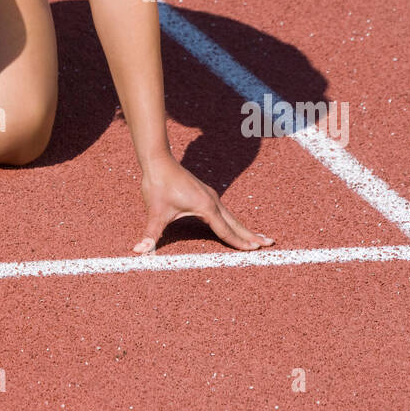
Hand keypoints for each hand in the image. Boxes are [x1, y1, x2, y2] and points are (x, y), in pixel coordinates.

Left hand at [134, 154, 274, 254]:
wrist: (158, 160)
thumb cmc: (158, 184)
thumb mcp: (155, 212)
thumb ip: (150, 234)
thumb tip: (139, 251)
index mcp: (206, 207)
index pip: (225, 230)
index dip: (239, 242)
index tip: (255, 251)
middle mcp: (212, 201)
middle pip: (236, 222)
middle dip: (252, 235)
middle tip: (270, 243)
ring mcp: (210, 196)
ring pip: (231, 216)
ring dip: (244, 228)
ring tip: (258, 238)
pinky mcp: (205, 194)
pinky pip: (224, 212)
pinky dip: (233, 221)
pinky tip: (234, 225)